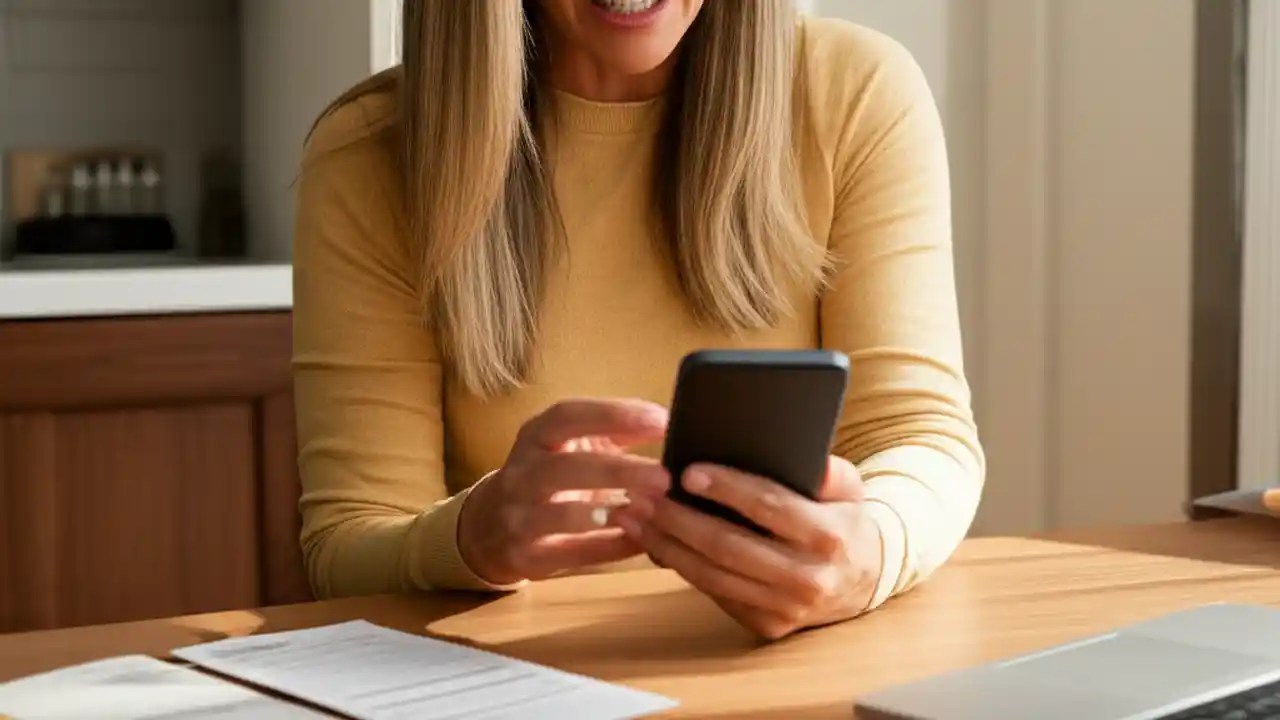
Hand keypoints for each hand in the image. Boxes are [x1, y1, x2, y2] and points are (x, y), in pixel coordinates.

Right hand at [458, 399, 671, 585]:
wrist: (487, 526)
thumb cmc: (546, 476)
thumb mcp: (569, 446)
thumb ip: (613, 433)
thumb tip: (663, 421)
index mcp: (535, 437)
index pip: (568, 416)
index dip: (613, 415)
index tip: (661, 420)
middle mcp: (522, 473)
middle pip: (567, 467)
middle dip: (618, 470)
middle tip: (663, 476)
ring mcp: (519, 517)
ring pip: (564, 515)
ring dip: (611, 513)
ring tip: (652, 509)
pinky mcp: (527, 556)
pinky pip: (573, 554)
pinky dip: (610, 548)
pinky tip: (643, 541)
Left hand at [614, 456, 881, 639]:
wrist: (864, 579)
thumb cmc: (844, 518)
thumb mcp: (850, 486)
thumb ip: (828, 470)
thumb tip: (802, 456)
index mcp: (829, 536)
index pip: (770, 507)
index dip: (727, 489)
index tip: (688, 471)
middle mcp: (809, 578)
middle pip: (729, 545)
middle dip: (678, 518)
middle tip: (642, 494)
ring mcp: (787, 608)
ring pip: (713, 575)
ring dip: (666, 545)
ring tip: (633, 517)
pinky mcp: (767, 625)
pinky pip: (715, 593)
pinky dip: (680, 567)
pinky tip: (654, 543)